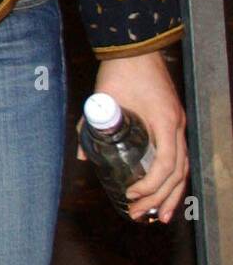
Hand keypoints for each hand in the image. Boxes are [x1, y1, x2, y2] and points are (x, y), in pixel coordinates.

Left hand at [79, 52, 188, 222]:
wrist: (135, 48)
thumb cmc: (120, 70)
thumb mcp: (101, 98)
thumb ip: (90, 125)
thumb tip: (81, 154)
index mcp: (164, 121)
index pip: (166, 162)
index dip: (151, 183)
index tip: (131, 193)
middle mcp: (177, 127)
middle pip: (177, 173)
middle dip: (159, 198)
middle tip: (139, 215)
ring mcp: (178, 126)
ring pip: (182, 169)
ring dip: (171, 194)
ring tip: (158, 216)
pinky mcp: (173, 124)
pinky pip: (179, 158)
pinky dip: (172, 177)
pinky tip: (163, 191)